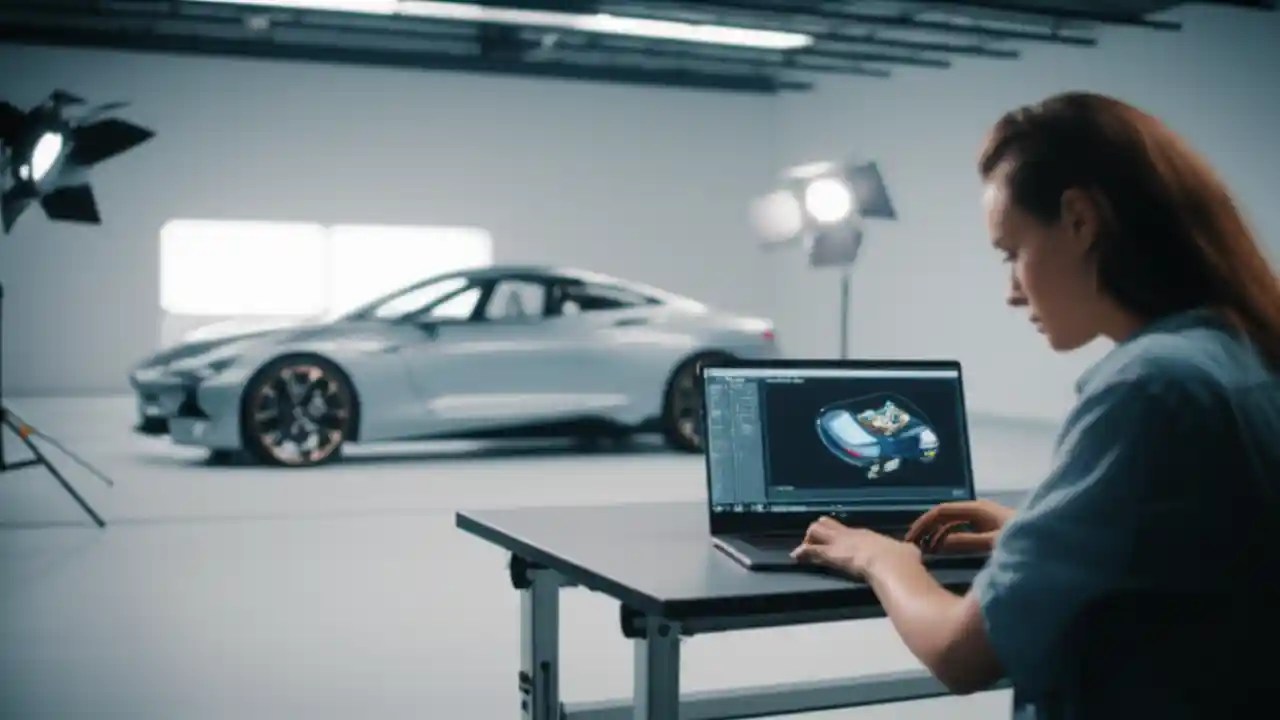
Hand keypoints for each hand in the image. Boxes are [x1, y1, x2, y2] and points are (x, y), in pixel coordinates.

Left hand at [791, 516, 921, 577]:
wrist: (893, 565)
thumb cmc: (902, 559)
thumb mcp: (906, 551)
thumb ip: (904, 551)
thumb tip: (910, 552)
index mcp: (866, 535)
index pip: (847, 531)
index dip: (840, 535)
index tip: (837, 541)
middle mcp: (850, 535)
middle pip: (827, 524)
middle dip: (820, 532)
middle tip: (818, 543)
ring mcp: (839, 543)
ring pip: (816, 531)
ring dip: (810, 539)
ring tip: (804, 549)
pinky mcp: (832, 554)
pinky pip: (811, 550)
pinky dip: (803, 553)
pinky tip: (796, 556)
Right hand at [904, 499, 1014, 554]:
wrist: (1052, 541)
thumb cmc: (1025, 539)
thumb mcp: (995, 542)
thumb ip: (967, 542)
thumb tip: (939, 543)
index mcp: (978, 509)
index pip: (942, 511)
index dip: (924, 523)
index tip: (911, 538)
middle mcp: (978, 511)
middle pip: (944, 516)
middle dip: (927, 529)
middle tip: (912, 547)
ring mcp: (983, 519)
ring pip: (952, 524)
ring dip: (937, 535)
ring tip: (924, 551)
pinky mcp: (988, 530)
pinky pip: (962, 531)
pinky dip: (949, 540)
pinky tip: (943, 551)